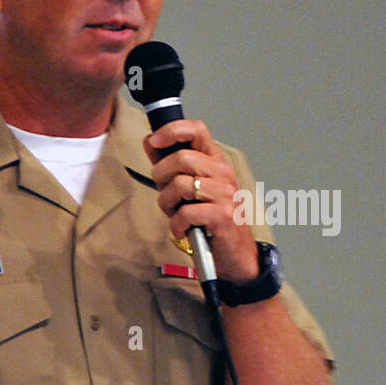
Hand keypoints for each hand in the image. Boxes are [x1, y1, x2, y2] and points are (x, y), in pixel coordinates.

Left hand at [144, 120, 259, 283]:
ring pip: (180, 185)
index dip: (171, 131)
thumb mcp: (188, 188)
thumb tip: (150, 141)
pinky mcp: (223, 216)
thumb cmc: (211, 221)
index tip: (154, 141)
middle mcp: (223, 174)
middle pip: (182, 158)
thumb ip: (169, 165)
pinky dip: (176, 225)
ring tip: (174, 213)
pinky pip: (186, 212)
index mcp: (215, 162)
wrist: (235, 255)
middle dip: (161, 176)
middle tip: (164, 191)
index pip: (197, 129)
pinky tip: (182, 229)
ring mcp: (225, 194)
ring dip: (167, 203)